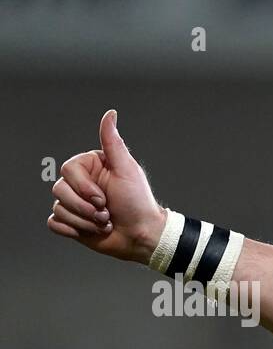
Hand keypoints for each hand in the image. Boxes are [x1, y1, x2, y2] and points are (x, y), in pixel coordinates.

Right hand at [47, 109, 166, 263]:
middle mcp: (80, 184)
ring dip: (84, 221)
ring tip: (104, 223)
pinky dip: (70, 229)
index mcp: (90, 168)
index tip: (104, 198)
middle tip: (107, 213)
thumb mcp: (127, 170)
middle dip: (85, 207)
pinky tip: (89, 231)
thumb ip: (113, 143)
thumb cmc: (138, 203)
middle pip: (59, 189)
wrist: (142, 235)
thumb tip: (110, 114)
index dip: (83, 187)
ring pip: (58, 208)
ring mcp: (75, 204)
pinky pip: (54, 223)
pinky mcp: (72, 223)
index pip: (67, 170)